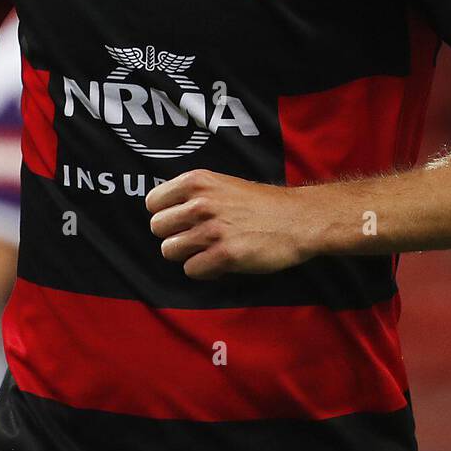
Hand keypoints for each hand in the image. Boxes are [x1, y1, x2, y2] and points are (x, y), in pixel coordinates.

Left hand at [146, 169, 313, 279]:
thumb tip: (164, 212)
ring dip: (187, 254)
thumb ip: (193, 194)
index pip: (152, 202)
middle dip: (174, 236)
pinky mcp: (224, 255)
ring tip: (208, 249)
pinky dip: (204, 270)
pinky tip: (221, 260)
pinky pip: (191, 270)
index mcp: (198, 181)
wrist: (298, 219)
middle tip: (196, 237)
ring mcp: (212, 229)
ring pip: (169, 251)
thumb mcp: (222, 184)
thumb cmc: (261, 203)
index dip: (165, 214)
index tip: (180, 220)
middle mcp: (201, 202)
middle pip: (157, 228)